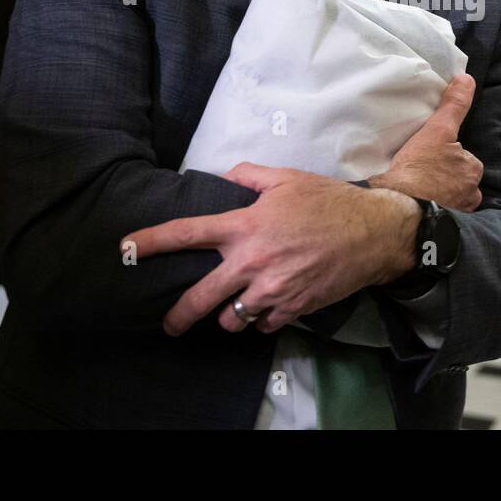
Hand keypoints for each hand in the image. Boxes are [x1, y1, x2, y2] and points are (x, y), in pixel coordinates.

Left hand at [120, 164, 420, 335]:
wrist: (374, 232)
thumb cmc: (330, 202)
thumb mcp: (287, 178)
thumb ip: (249, 176)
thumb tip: (224, 176)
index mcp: (245, 225)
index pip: (187, 233)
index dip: (150, 242)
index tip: (125, 249)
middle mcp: (252, 262)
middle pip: (200, 297)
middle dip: (178, 315)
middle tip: (169, 323)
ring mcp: (273, 289)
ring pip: (231, 319)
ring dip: (228, 315)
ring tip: (233, 307)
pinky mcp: (293, 308)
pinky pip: (263, 325)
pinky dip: (262, 319)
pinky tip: (269, 306)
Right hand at [369, 73, 483, 211]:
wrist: (397, 206)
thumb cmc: (418, 169)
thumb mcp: (437, 130)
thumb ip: (453, 105)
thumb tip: (466, 80)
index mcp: (472, 173)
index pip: (465, 161)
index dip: (449, 158)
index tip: (432, 159)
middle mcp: (469, 198)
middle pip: (459, 183)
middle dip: (447, 180)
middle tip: (423, 175)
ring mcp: (455, 216)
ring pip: (450, 201)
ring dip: (438, 198)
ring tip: (417, 192)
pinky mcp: (437, 230)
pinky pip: (437, 218)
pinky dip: (429, 213)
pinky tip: (414, 208)